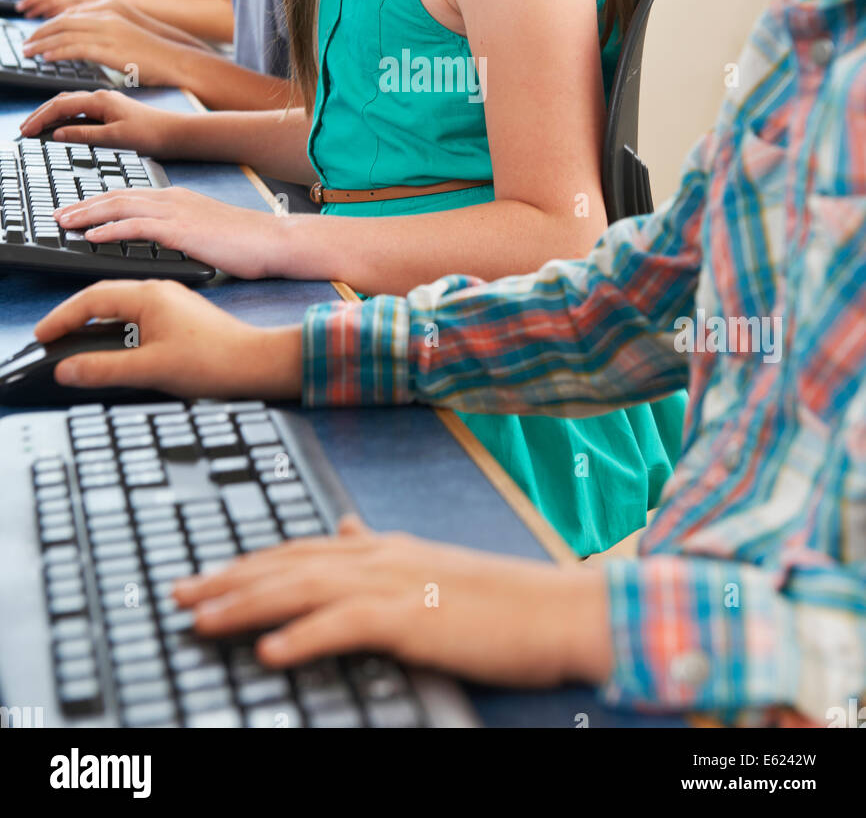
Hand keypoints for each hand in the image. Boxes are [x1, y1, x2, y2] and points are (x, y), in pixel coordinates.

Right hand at [19, 89, 178, 154]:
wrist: (177, 133)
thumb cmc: (152, 135)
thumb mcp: (115, 138)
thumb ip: (85, 135)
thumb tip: (58, 134)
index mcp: (100, 100)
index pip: (60, 106)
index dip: (40, 118)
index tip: (26, 130)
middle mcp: (101, 97)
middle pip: (61, 101)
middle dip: (40, 114)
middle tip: (24, 129)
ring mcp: (106, 102)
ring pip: (70, 103)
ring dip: (52, 113)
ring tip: (36, 126)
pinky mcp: (112, 110)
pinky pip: (81, 108)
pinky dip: (65, 114)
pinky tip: (62, 124)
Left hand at [21, 6, 182, 83]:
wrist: (177, 59)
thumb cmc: (157, 52)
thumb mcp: (129, 34)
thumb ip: (107, 33)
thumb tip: (90, 43)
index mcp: (112, 6)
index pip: (73, 12)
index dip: (52, 23)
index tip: (41, 34)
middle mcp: (107, 13)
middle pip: (63, 20)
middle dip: (41, 32)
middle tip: (28, 43)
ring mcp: (107, 29)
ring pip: (64, 33)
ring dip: (42, 43)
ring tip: (30, 52)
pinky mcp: (108, 47)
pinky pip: (73, 48)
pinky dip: (56, 52)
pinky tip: (46, 59)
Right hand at [35, 280, 301, 399]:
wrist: (258, 363)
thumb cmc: (215, 360)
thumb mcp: (151, 369)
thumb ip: (104, 369)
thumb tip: (67, 369)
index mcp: (150, 295)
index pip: (92, 298)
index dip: (62, 317)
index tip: (44, 335)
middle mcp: (159, 291)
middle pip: (103, 297)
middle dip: (74, 316)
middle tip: (52, 337)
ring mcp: (171, 302)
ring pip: (121, 305)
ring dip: (96, 321)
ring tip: (75, 341)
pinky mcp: (180, 316)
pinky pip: (137, 314)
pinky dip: (117, 327)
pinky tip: (113, 345)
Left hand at [51, 184, 294, 278]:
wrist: (275, 240)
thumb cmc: (247, 242)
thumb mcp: (204, 232)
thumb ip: (178, 233)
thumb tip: (159, 243)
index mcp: (177, 198)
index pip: (129, 196)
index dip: (98, 202)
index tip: (76, 211)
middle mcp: (173, 199)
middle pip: (118, 196)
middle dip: (84, 205)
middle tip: (59, 215)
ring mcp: (177, 212)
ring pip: (121, 207)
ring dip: (89, 215)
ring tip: (66, 223)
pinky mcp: (183, 230)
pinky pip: (138, 227)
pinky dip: (111, 229)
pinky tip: (93, 236)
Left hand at [173, 516, 610, 687]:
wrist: (559, 609)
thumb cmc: (500, 599)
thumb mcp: (431, 565)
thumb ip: (382, 549)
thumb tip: (347, 529)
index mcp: (383, 547)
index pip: (300, 550)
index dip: (248, 563)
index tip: (205, 577)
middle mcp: (381, 558)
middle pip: (288, 565)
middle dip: (229, 581)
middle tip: (179, 595)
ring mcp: (397, 585)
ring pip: (303, 590)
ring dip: (247, 605)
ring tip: (201, 621)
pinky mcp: (414, 618)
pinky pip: (346, 627)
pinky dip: (304, 637)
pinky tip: (269, 653)